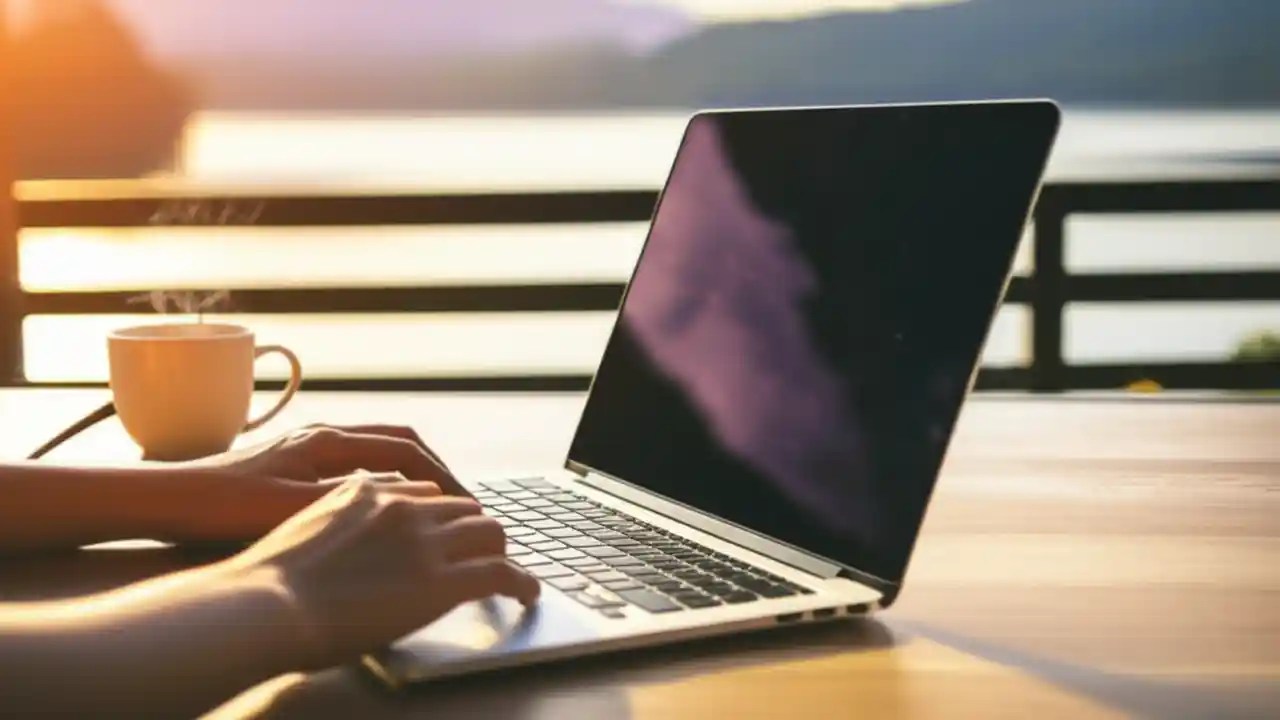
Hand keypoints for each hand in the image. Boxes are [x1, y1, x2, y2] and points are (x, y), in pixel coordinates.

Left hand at [202, 423, 467, 495]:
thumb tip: (414, 500)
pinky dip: (381, 480)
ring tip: (428, 506)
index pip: (408, 451)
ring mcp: (305, 445)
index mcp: (330, 442)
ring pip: (375, 450)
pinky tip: (377, 510)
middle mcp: (323, 434)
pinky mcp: (289, 461)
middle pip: (398, 441)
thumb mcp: (298, 506)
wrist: (168, 499)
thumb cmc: (225, 506)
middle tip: (459, 503)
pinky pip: (354, 463)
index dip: (444, 478)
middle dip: (435, 469)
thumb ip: (357, 501)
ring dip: (408, 473)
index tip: (466, 507)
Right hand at [227, 476, 539, 668]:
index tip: (445, 527)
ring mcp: (424, 539)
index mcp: (363, 489)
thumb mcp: (295, 528)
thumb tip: (343, 540)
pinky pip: (499, 572)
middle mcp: (400, 505)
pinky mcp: (441, 578)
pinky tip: (527, 594)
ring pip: (487, 530)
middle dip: (472, 527)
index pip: (420, 489)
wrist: (263, 604)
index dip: (438, 512)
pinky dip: (520, 582)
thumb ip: (330, 521)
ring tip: (509, 570)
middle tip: (482, 550)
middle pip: (459, 505)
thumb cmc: (263, 582)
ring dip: (498, 549)